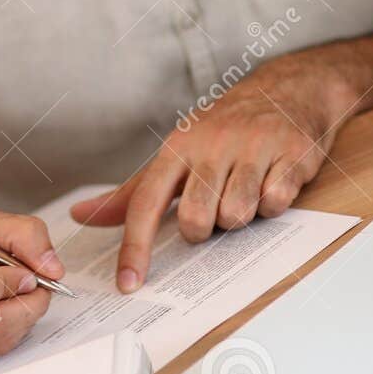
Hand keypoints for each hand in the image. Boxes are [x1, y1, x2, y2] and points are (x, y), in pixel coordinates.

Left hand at [70, 56, 348, 290]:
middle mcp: (211, 145)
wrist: (286, 89)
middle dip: (205, 228)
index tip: (128, 284)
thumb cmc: (223, 129)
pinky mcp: (290, 153)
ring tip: (246, 189)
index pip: (145, 203)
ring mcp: (253, 147)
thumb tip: (82, 216)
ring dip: (242, 215)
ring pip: (237, 215)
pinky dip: (273, 203)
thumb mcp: (176, 153)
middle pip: (196, 220)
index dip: (135, 247)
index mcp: (177, 148)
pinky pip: (275, 203)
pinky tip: (272, 181)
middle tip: (215, 208)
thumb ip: (132, 192)